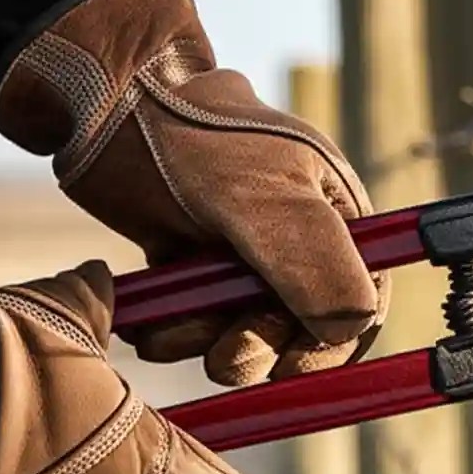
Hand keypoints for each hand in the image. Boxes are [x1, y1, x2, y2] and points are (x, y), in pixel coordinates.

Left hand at [0, 0, 388, 385]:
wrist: (111, 112)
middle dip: (260, 349)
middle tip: (223, 354)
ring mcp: (248, 259)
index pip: (362, 304)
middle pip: (302, 331)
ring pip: (245, 336)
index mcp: (339, 219)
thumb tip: (351, 330)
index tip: (290, 361)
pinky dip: (178, 335)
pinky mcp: (200, 271)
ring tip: (170, 331)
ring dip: (209, 346)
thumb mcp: (268, 204)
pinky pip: (200, 325)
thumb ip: (321, 270)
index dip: (332, 345)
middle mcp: (301, 243)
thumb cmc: (194, 142)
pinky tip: (151, 327)